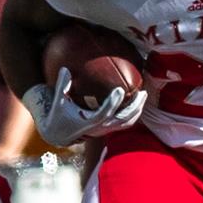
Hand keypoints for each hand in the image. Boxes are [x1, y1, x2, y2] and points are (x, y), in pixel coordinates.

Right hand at [24, 69, 145, 148]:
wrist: (61, 134)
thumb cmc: (59, 115)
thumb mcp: (59, 101)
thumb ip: (62, 85)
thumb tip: (64, 68)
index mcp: (89, 121)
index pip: (104, 113)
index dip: (113, 102)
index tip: (120, 90)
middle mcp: (100, 127)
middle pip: (123, 119)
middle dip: (134, 106)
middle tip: (142, 92)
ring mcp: (106, 129)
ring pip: (128, 122)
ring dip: (137, 110)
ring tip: (143, 95)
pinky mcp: (109, 129)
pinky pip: (126, 123)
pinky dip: (134, 113)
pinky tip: (138, 101)